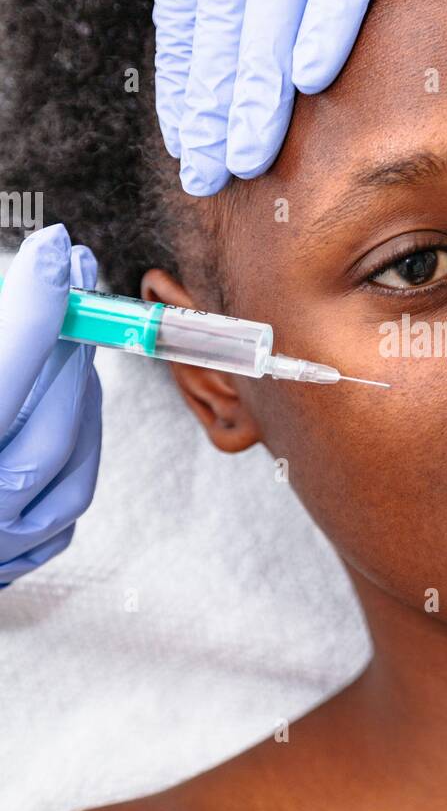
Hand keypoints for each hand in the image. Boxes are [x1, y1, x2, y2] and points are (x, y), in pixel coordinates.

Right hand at [0, 225, 101, 586]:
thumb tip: (12, 281)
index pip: (1, 375)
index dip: (32, 307)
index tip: (51, 249)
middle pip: (47, 416)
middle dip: (65, 336)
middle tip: (69, 271)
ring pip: (68, 455)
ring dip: (75, 385)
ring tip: (64, 333)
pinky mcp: (14, 560)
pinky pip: (69, 495)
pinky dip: (74, 439)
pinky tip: (64, 396)